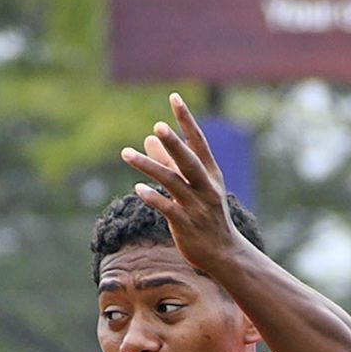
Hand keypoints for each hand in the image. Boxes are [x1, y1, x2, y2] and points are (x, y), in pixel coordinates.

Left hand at [119, 93, 248, 276]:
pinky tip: (138, 188)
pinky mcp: (186, 225)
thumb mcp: (192, 186)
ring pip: (172, 183)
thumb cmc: (206, 215)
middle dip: (174, 144)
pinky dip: (153, 198)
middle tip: (158, 126)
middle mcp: (206, 187)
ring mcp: (196, 207)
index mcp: (210, 174)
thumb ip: (169, 161)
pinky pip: (168, 209)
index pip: (198, 142)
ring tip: (126, 154)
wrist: (223, 253)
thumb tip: (150, 136)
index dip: (186, 120)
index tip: (174, 98)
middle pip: (188, 161)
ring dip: (150, 167)